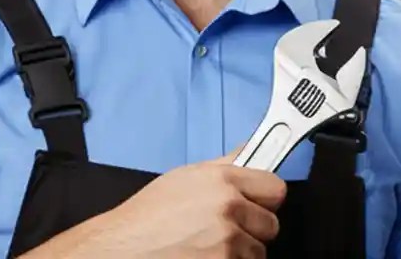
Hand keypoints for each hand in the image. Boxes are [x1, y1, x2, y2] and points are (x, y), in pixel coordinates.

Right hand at [22, 146, 286, 257]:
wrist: (124, 247)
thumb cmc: (148, 215)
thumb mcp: (185, 177)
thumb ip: (223, 166)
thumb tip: (248, 152)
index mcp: (222, 180)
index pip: (276, 188)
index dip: (264, 199)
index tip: (255, 204)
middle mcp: (229, 208)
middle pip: (271, 224)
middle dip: (252, 229)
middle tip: (224, 229)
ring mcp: (228, 241)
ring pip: (258, 251)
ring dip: (239, 251)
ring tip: (207, 245)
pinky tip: (204, 256)